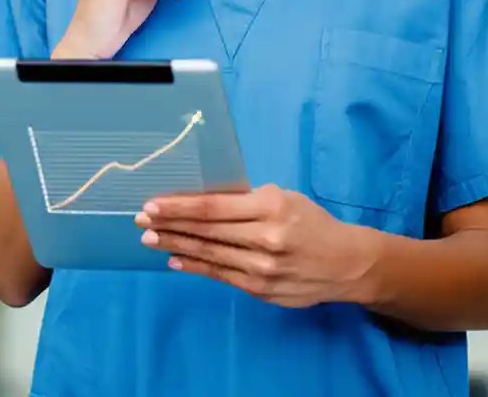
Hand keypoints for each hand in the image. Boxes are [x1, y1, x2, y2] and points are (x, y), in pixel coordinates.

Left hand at [135, 185, 379, 307]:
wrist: (346, 263)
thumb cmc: (310, 222)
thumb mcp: (283, 198)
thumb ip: (245, 200)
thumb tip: (201, 200)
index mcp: (270, 207)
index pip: (213, 207)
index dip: (178, 207)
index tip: (152, 204)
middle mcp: (265, 237)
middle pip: (206, 231)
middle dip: (169, 225)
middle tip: (141, 221)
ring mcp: (262, 267)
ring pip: (209, 255)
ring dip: (176, 247)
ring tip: (152, 240)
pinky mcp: (261, 289)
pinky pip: (220, 275)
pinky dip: (195, 267)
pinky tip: (175, 261)